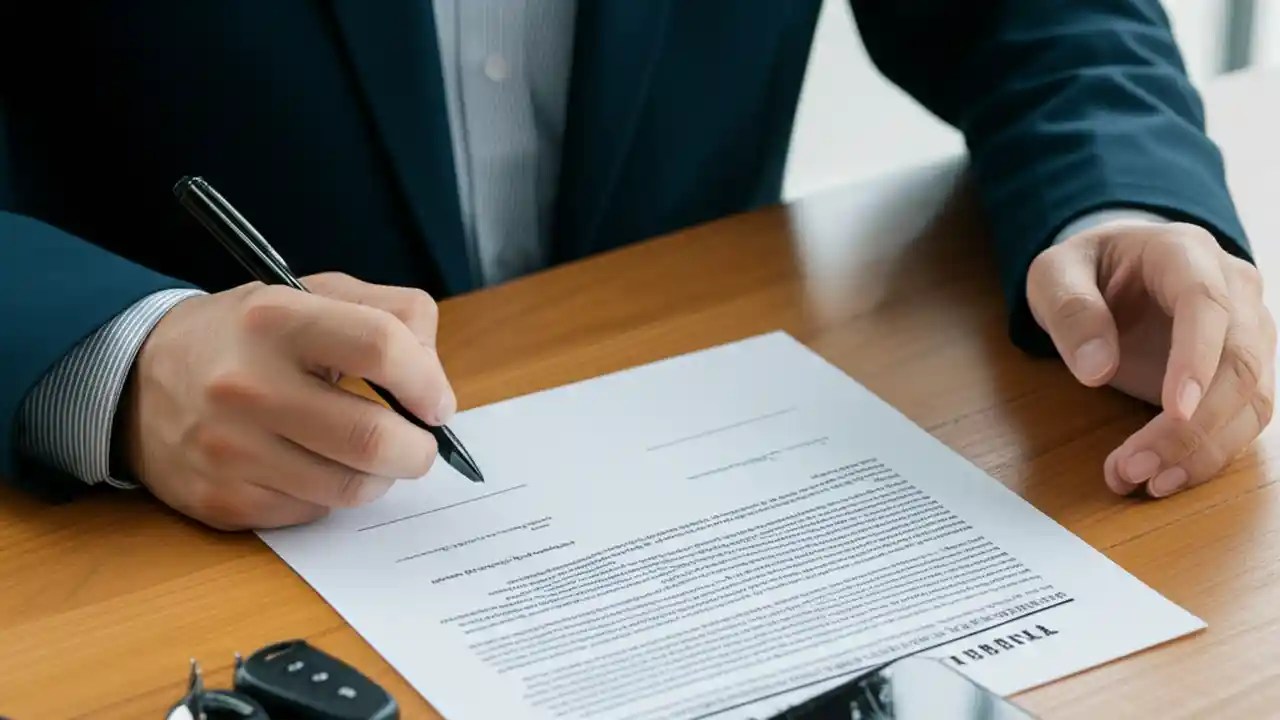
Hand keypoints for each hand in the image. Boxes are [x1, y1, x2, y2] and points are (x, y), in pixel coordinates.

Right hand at [120, 272, 453, 529]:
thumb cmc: (247, 336)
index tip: (436, 402)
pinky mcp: (222, 500)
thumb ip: (390, 313)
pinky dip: (331, 494)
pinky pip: (311, 512)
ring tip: (372, 455)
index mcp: (274, 319)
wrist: (136, 379)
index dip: (427, 379)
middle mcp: (246, 386)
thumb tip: (435, 380)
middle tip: (418, 443)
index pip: (380, 345)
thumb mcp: (309, 295)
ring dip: (380, 477)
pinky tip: (316, 467)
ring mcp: (229, 450)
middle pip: (372, 437)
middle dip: (417, 449)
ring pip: (349, 487)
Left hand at [1027, 221, 1275, 497]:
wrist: (1118, 268)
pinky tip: (1166, 477)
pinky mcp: (1242, 371)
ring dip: (1202, 450)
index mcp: (1185, 253)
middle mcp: (1233, 290)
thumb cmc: (1089, 268)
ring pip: (1252, 397)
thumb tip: (1095, 369)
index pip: (1206, 303)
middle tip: (1136, 468)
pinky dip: (1209, 453)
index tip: (1175, 412)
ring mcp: (1248, 331)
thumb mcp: (1054, 275)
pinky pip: (1244, 417)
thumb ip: (1070, 311)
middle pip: (1239, 362)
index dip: (1197, 359)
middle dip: (1192, 427)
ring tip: (1145, 482)